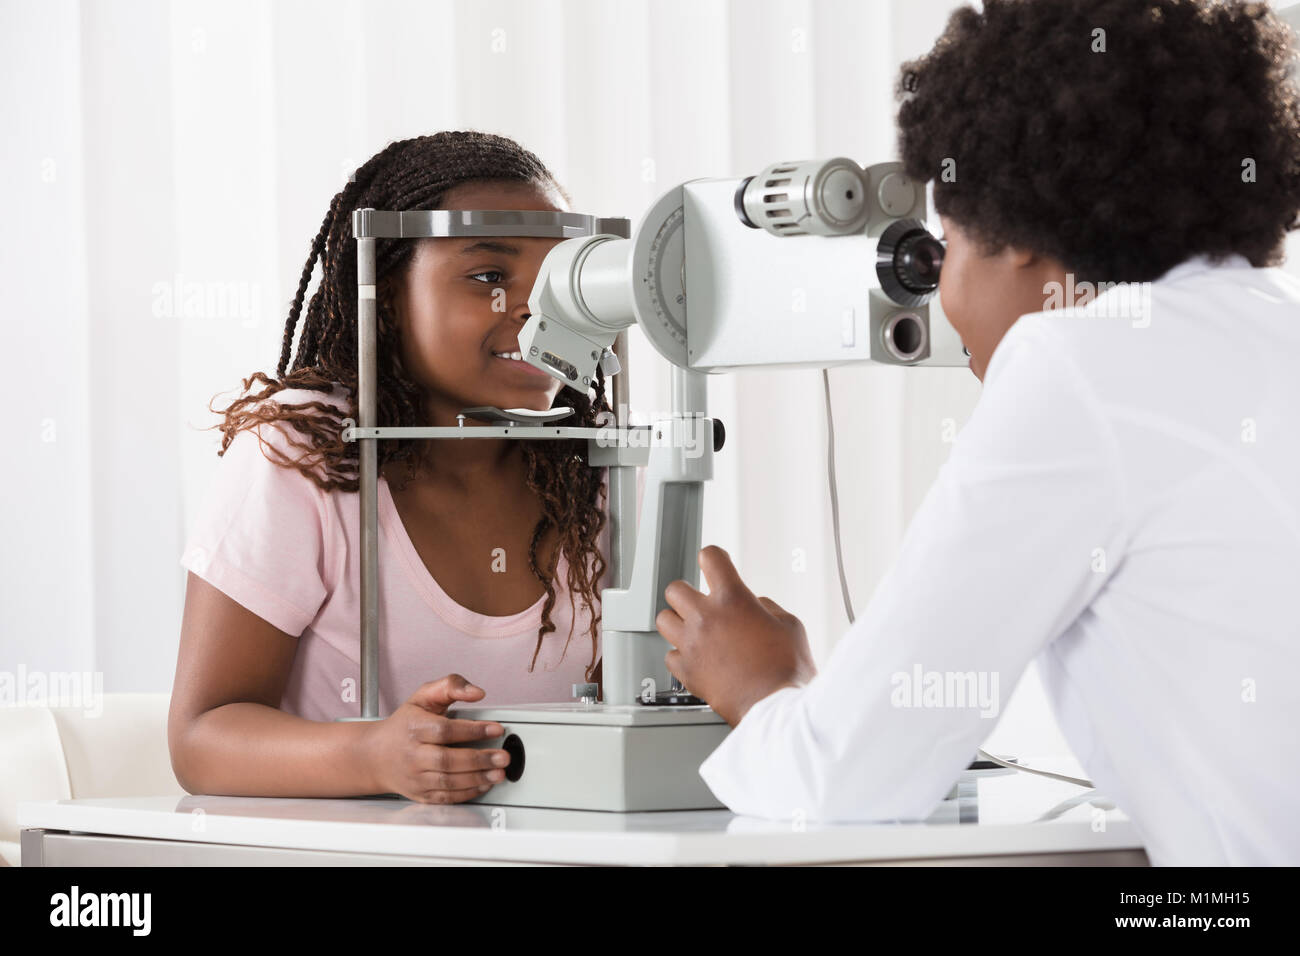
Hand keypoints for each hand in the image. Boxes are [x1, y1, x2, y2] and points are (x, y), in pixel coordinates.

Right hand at [362, 674, 510, 803]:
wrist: (376, 755)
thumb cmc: (405, 724)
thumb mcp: (423, 696)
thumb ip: (451, 686)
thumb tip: (477, 692)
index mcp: (414, 728)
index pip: (444, 730)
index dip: (473, 730)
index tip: (496, 729)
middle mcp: (412, 754)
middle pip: (447, 759)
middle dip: (479, 759)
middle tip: (503, 757)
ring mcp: (415, 777)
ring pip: (447, 781)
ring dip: (477, 778)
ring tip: (499, 773)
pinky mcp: (420, 794)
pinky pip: (445, 797)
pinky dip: (467, 793)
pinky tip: (484, 784)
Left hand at [656, 545, 816, 726]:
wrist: (776, 709)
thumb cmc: (787, 670)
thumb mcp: (790, 625)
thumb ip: (765, 607)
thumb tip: (754, 605)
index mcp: (733, 599)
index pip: (710, 557)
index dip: (714, 558)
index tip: (715, 564)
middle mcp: (706, 618)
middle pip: (675, 588)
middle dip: (688, 593)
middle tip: (701, 602)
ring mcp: (692, 645)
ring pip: (663, 619)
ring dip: (678, 622)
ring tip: (693, 629)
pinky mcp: (687, 672)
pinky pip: (670, 655)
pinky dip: (681, 655)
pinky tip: (696, 658)